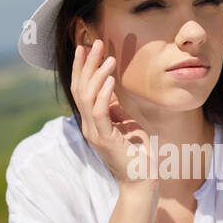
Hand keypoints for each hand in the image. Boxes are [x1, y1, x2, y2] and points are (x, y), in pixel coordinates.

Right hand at [70, 39, 156, 187]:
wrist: (142, 180)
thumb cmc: (137, 152)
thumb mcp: (125, 123)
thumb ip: (114, 107)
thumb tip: (110, 86)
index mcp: (91, 121)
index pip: (80, 89)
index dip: (82, 67)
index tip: (86, 47)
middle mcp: (88, 126)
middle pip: (80, 88)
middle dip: (86, 64)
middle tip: (95, 43)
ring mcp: (95, 133)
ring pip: (87, 97)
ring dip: (97, 74)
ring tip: (107, 57)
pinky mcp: (105, 139)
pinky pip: (100, 112)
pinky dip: (104, 93)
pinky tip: (111, 79)